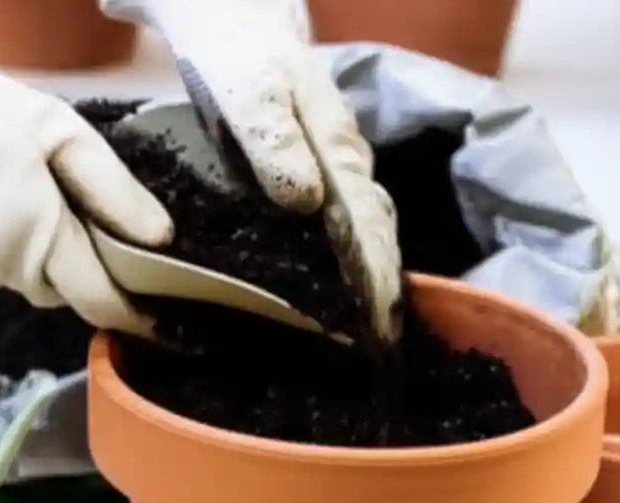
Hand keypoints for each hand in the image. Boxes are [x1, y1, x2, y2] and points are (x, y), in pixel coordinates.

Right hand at [0, 13, 172, 335]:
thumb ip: (112, 190)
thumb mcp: (62, 134)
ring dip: (17, 249)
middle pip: (54, 286)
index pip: (99, 299)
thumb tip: (161, 239)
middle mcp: (5, 271)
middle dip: (67, 264)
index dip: (129, 314)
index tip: (152, 322)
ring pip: (9, 274)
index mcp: (46, 238)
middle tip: (59, 215)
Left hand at [103, 0, 402, 342]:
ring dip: (371, 281)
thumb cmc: (237, 60)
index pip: (368, 224)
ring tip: (370, 337)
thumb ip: (272, 141)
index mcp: (337, 148)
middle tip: (383, 353)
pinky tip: (340, 292)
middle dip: (384, 293)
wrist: (235, 25)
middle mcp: (348, 162)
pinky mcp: (323, 173)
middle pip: (377, 234)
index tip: (380, 326)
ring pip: (367, 229)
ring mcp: (339, 167)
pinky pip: (347, 222)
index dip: (376, 276)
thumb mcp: (246, 94)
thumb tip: (306, 201)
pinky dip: (351, 259)